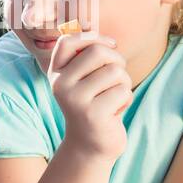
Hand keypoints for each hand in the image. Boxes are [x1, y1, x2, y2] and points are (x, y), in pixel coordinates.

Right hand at [50, 35, 131, 159]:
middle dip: (117, 61)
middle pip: (98, 52)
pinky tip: (114, 111)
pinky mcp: (92, 114)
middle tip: (116, 77)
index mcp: (56, 74)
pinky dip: (126, 100)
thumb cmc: (94, 104)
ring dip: (124, 83)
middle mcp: (60, 85)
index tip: (110, 46)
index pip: (67, 42)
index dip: (93, 38)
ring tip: (113, 97)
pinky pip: (122, 91)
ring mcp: (74, 100)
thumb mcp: (85, 79)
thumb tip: (107, 41)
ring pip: (115, 71)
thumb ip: (89, 58)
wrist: (90, 144)